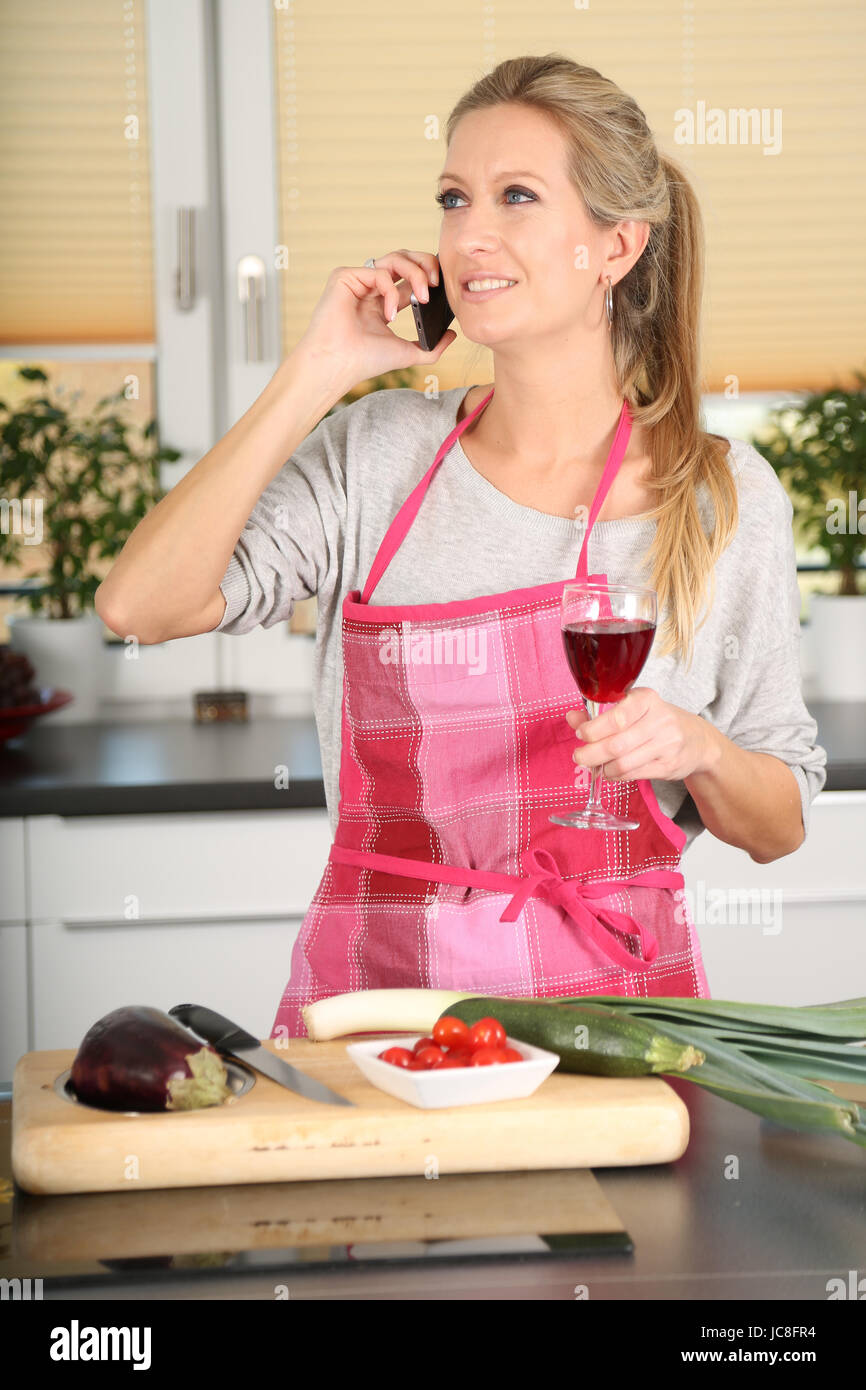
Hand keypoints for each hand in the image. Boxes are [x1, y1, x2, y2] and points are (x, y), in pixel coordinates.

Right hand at [296, 250, 457, 389]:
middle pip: (405, 258)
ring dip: (416, 273)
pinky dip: (391, 293)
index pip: (411, 277)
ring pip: (395, 258)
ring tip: (423, 296)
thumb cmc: (365, 361)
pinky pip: (379, 273)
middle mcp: (371, 287)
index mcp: (383, 301)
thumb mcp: (408, 354)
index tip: (442, 289)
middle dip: (426, 264)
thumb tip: (452, 334)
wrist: (339, 365)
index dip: (429, 277)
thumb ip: (432, 347)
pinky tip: (388, 315)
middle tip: (437, 282)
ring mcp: (358, 280)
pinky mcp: (345, 276)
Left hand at [565, 687, 718, 782]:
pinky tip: (611, 771)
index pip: (617, 717)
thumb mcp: (633, 709)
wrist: (698, 740)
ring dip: (603, 768)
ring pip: (624, 763)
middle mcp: (660, 721)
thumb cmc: (657, 721)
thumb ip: (600, 714)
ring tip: (595, 766)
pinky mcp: (669, 766)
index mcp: (647, 699)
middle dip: (591, 753)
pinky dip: (616, 776)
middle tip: (579, 756)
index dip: (593, 728)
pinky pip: (634, 774)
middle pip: (617, 744)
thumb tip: (572, 718)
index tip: (581, 733)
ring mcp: (667, 745)